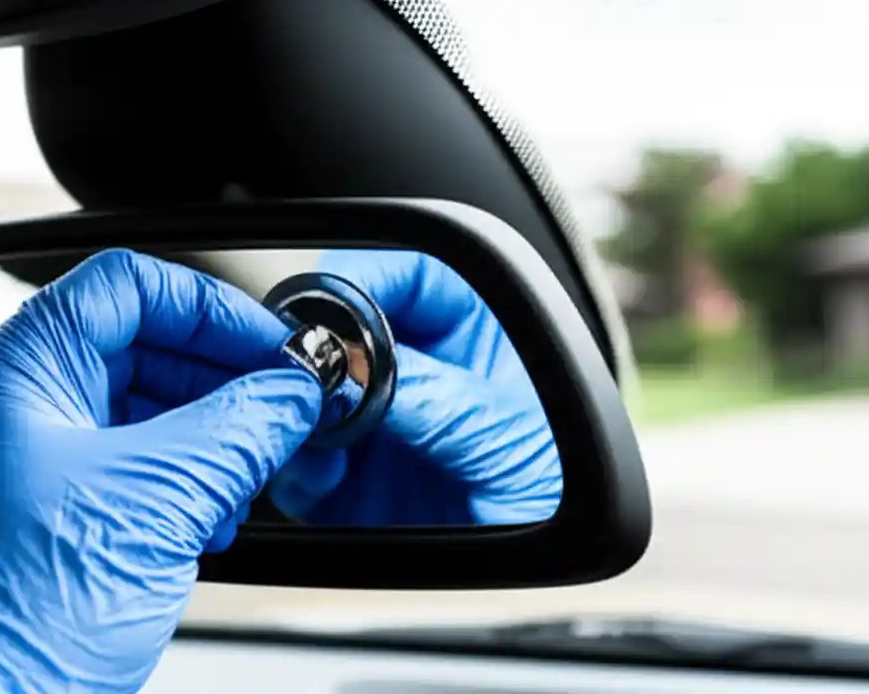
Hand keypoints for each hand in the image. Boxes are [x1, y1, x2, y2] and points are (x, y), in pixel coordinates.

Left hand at [0, 250, 320, 693]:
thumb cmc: (26, 612)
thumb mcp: (161, 498)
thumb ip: (242, 427)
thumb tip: (295, 391)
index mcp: (18, 370)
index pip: (127, 284)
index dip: (212, 308)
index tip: (271, 346)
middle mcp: (18, 402)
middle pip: (144, 344)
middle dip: (222, 378)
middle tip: (281, 406)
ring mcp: (33, 456)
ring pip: (146, 406)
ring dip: (212, 433)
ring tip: (252, 471)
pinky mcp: (56, 507)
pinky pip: (136, 461)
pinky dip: (187, 477)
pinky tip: (216, 513)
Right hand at [267, 250, 560, 525]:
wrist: (555, 592)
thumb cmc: (572, 507)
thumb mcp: (517, 448)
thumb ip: (445, 404)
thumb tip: (368, 367)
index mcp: (482, 339)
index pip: (415, 277)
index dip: (369, 279)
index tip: (335, 303)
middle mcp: (424, 375)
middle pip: (346, 333)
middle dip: (318, 350)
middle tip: (308, 374)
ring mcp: (384, 428)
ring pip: (311, 395)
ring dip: (300, 412)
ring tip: (318, 439)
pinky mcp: (354, 485)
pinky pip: (302, 463)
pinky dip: (296, 469)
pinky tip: (320, 481)